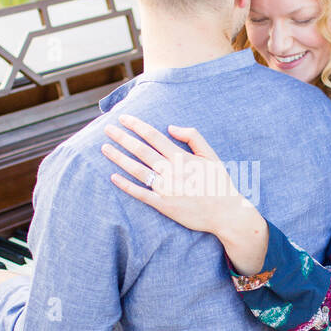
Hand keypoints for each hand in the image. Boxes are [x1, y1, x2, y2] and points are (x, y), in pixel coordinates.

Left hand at [101, 114, 246, 235]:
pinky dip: (126, 185)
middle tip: (107, 128)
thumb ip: (193, 137)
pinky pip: (141, 194)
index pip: (153, 136)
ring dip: (119, 158)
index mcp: (181, 156)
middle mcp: (171, 170)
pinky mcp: (164, 205)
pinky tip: (113, 177)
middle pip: (141, 150)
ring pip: (137, 170)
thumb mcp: (211, 155)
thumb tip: (170, 127)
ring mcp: (166, 188)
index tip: (123, 118)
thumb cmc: (219, 183)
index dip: (136, 125)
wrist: (226, 213)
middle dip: (122, 138)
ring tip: (104, 148)